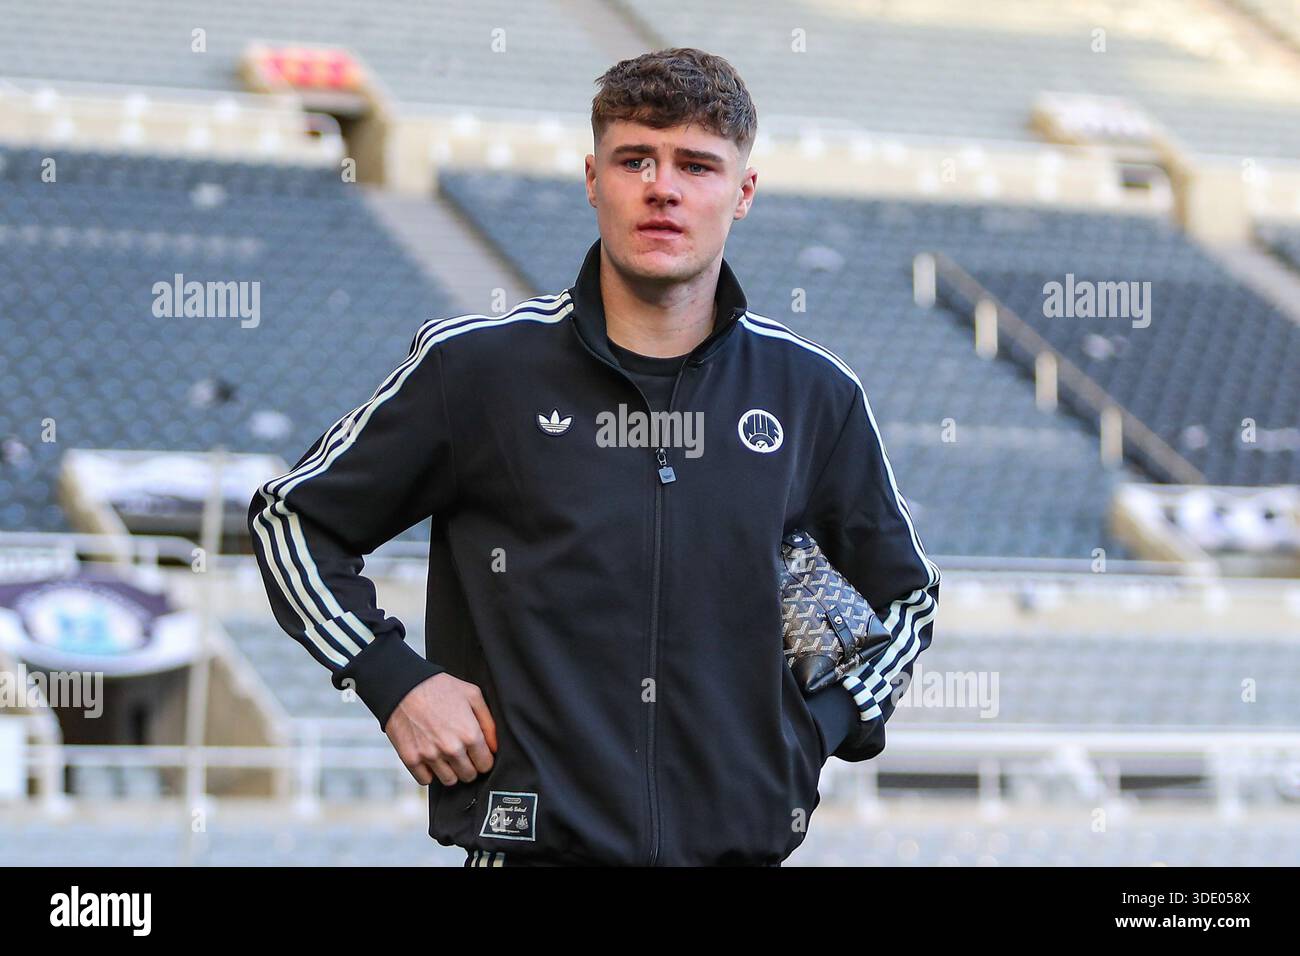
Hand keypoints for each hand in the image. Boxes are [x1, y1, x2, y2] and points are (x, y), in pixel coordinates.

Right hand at [384, 672, 497, 786]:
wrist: (403, 685)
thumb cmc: (438, 687)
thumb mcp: (472, 696)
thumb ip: (488, 723)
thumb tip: (494, 747)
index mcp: (469, 734)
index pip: (485, 765)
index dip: (483, 758)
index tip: (477, 752)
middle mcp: (451, 749)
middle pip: (469, 776)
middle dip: (468, 765)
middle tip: (461, 751)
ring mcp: (430, 756)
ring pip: (449, 781)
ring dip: (450, 770)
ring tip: (445, 753)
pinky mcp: (411, 759)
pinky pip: (426, 780)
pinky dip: (428, 772)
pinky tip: (430, 756)